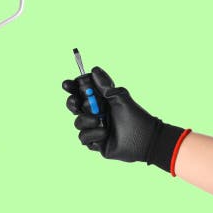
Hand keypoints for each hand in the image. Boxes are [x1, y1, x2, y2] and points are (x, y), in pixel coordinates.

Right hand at [63, 66, 187, 172]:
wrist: (146, 140)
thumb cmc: (136, 117)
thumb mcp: (120, 97)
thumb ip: (105, 85)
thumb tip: (94, 69)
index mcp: (99, 101)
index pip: (80, 92)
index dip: (71, 87)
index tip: (67, 85)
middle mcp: (94, 113)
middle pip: (74, 106)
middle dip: (72, 103)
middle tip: (77, 102)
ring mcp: (93, 128)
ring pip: (78, 122)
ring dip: (87, 120)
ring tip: (101, 121)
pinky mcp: (95, 142)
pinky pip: (83, 138)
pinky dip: (93, 134)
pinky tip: (105, 133)